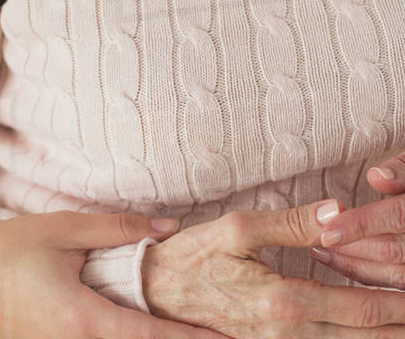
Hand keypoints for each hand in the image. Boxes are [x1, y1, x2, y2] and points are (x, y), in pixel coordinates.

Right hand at [0, 211, 227, 338]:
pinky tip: (141, 325)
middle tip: (218, 331)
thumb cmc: (5, 250)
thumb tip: (168, 229)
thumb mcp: (63, 229)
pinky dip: (124, 338)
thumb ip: (119, 230)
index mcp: (84, 321)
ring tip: (186, 328)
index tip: (226, 338)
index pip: (153, 338)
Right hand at [141, 197, 404, 337]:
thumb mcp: (240, 228)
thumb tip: (338, 212)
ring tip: (401, 319)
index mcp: (285, 302)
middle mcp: (289, 334)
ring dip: (380, 333)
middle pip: (365, 337)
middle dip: (398, 322)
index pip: (362, 308)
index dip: (399, 301)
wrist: (157, 293)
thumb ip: (294, 223)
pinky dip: (351, 335)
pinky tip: (363, 327)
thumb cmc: (195, 256)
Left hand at [311, 151, 404, 288]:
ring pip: (396, 276)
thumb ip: (402, 170)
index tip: (327, 230)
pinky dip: (370, 277)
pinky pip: (398, 285)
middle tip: (314, 241)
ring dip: (355, 267)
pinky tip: (342, 266)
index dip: (362, 224)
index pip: (398, 216)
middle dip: (352, 248)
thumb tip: (376, 177)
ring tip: (319, 252)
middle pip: (393, 251)